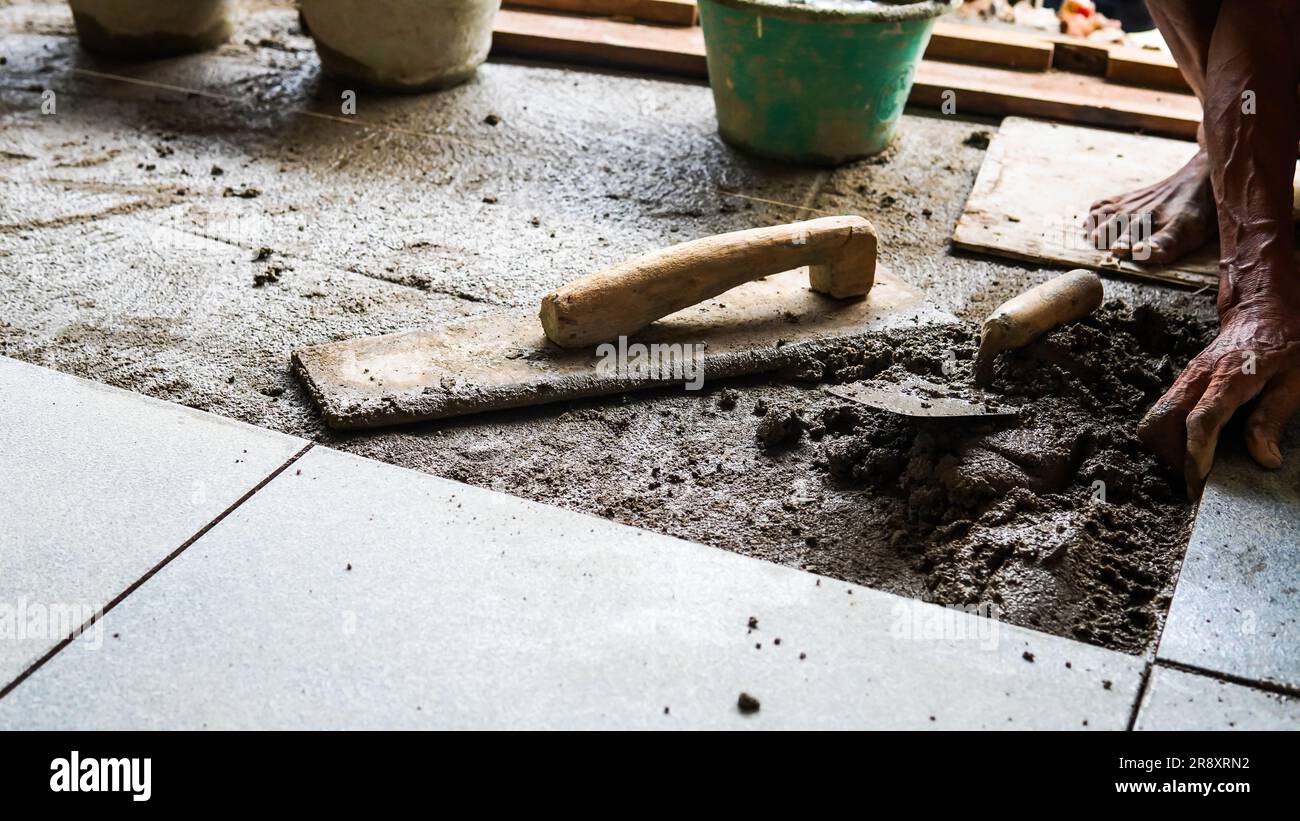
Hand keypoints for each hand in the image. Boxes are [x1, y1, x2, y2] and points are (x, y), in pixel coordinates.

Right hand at [1138, 297, 1299, 497]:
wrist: (1263, 311)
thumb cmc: (1284, 342)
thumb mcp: (1295, 380)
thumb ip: (1273, 417)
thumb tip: (1264, 458)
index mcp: (1230, 374)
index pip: (1202, 418)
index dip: (1197, 452)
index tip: (1200, 479)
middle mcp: (1198, 376)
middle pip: (1162, 421)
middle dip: (1174, 456)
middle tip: (1199, 478)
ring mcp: (1185, 379)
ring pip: (1154, 420)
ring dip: (1168, 449)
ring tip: (1195, 465)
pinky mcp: (1181, 384)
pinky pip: (1160, 415)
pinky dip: (1169, 438)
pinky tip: (1193, 447)